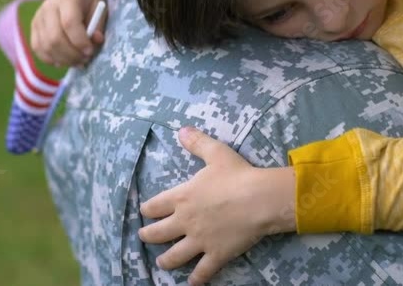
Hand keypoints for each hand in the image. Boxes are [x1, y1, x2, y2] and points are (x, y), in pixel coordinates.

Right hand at [30, 0, 106, 66]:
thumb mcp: (101, 7)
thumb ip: (98, 25)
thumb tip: (95, 41)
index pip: (69, 23)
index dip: (79, 41)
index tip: (90, 51)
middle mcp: (49, 6)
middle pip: (54, 38)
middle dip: (72, 54)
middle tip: (86, 59)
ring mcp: (38, 17)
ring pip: (46, 46)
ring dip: (63, 59)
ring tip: (79, 61)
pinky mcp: (34, 26)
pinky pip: (38, 48)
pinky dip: (51, 58)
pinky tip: (65, 59)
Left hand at [138, 127, 295, 285]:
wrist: (258, 199)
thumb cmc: (236, 174)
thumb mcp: (216, 153)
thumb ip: (197, 143)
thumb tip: (181, 130)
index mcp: (181, 197)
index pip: (154, 206)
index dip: (147, 210)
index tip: (145, 212)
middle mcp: (185, 221)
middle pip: (158, 233)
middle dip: (148, 236)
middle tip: (144, 237)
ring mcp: (199, 240)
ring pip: (174, 256)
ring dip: (165, 261)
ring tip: (161, 263)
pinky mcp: (216, 254)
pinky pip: (202, 271)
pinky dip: (195, 279)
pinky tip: (191, 283)